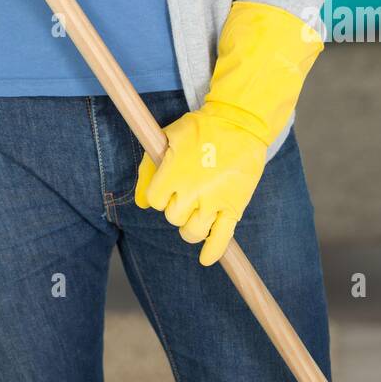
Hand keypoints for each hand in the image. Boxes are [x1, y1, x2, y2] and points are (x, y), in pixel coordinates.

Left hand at [135, 0, 323, 265]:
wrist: (239, 123)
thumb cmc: (201, 128)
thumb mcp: (167, 139)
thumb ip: (149, 170)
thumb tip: (141, 203)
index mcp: (172, 173)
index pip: (155, 201)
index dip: (160, 195)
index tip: (168, 186)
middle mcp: (191, 191)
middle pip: (172, 217)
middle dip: (175, 208)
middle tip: (186, 194)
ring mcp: (214, 201)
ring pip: (192, 232)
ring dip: (189, 227)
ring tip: (195, 215)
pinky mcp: (234, 207)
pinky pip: (221, 239)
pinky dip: (212, 252)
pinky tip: (206, 259)